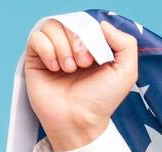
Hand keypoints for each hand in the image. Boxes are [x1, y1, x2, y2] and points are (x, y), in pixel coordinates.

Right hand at [24, 19, 137, 151]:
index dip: (91, 35)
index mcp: (92, 46)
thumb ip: (126, 45)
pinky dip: (47, 51)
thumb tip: (103, 25)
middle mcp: (72, 45)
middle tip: (83, 65)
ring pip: (52, 26)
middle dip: (78, 43)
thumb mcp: (126, 73)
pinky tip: (54, 68)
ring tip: (69, 69)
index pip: (88, 23)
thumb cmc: (101, 100)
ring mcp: (53, 50)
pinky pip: (36, 37)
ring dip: (63, 48)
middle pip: (70, 22)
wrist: (78, 120)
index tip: (96, 59)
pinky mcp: (36, 57)